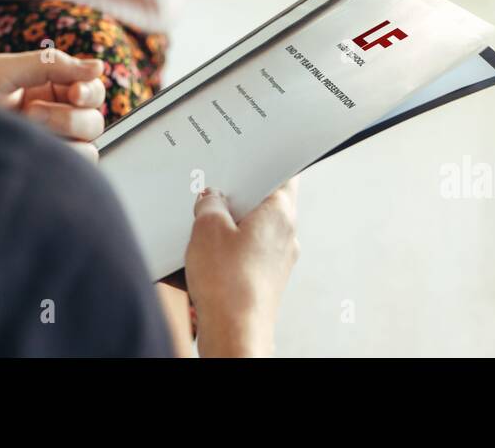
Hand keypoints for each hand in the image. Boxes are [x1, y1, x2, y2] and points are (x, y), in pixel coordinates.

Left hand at [0, 50, 105, 161]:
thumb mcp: (2, 70)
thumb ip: (51, 63)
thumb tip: (98, 65)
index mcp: (47, 89)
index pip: (89, 87)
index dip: (89, 89)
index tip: (74, 92)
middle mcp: (53, 117)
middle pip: (93, 116)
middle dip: (67, 114)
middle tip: (33, 112)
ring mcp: (50, 146)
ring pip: (90, 141)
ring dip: (61, 133)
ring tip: (25, 129)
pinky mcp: (47, 170)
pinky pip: (79, 166)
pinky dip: (62, 157)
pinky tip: (33, 150)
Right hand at [184, 178, 299, 356]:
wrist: (235, 334)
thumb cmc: (228, 285)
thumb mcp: (207, 228)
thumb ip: (210, 203)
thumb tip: (211, 199)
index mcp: (281, 213)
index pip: (282, 173)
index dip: (261, 163)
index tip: (243, 161)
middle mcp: (287, 235)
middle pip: (265, 202)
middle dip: (237, 199)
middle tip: (213, 201)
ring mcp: (279, 259)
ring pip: (255, 229)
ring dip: (232, 227)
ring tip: (207, 234)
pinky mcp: (266, 280)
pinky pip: (249, 254)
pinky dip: (231, 251)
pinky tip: (210, 259)